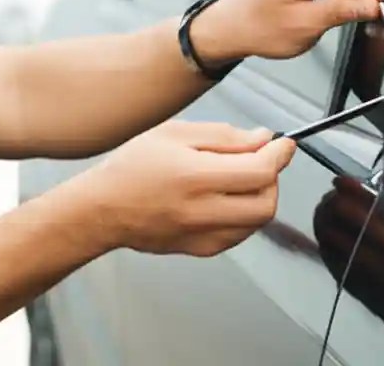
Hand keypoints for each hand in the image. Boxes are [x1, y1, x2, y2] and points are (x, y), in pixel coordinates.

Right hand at [78, 121, 296, 256]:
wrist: (101, 209)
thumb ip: (221, 136)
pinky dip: (243, 216)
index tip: (282, 143)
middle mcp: (202, 210)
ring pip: (257, 222)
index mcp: (195, 176)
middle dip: (272, 179)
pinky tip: (223, 201)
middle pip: (266, 202)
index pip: (260, 170)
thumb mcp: (171, 134)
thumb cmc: (130, 168)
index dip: (279, 154)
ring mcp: (202, 234)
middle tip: (258, 161)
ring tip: (237, 180)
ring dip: (259, 197)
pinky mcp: (201, 249)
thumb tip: (261, 139)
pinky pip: (239, 235)